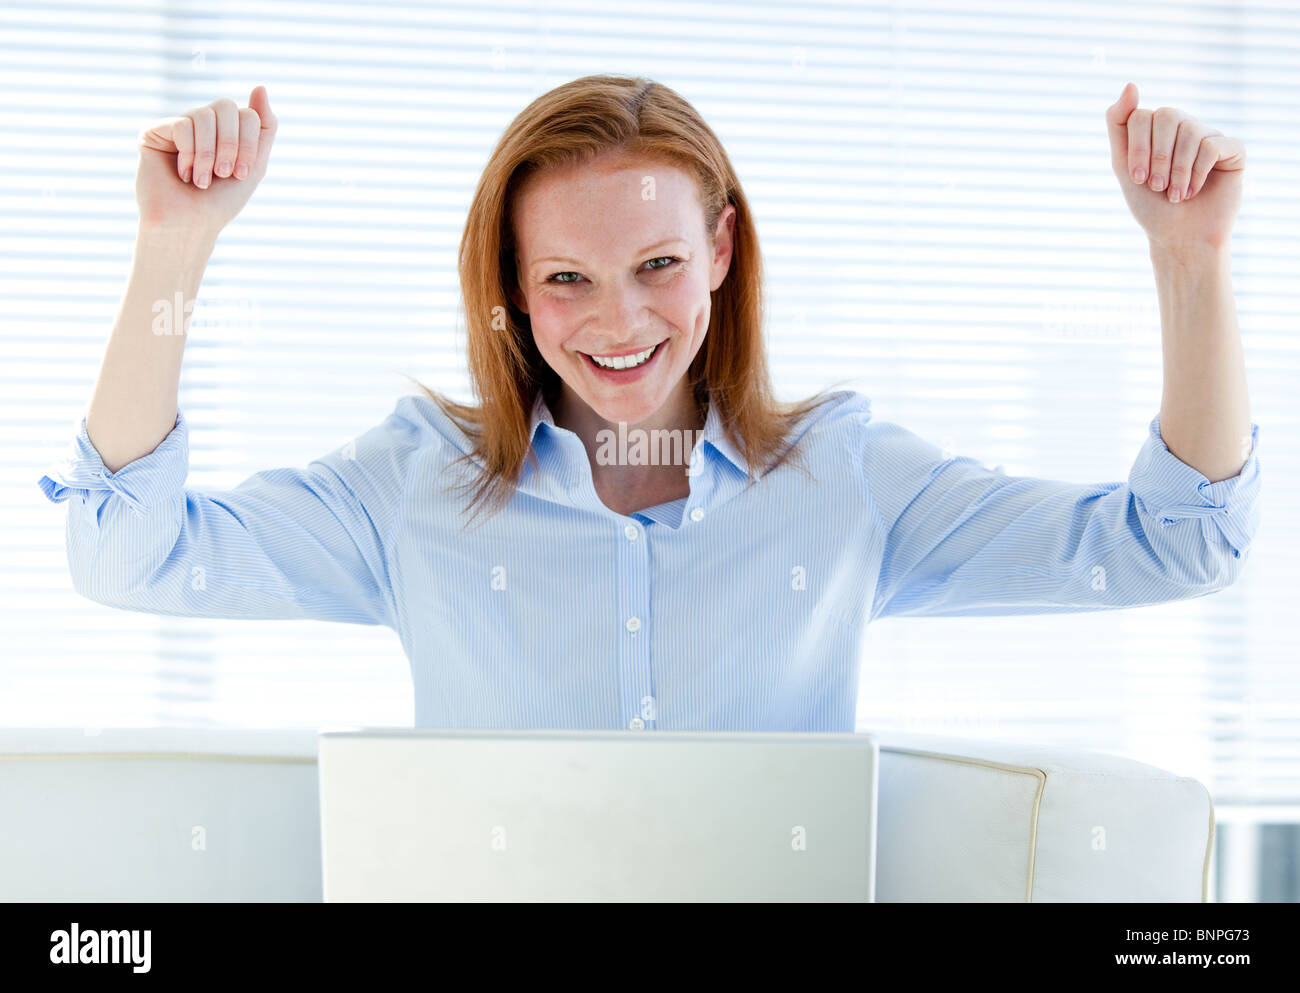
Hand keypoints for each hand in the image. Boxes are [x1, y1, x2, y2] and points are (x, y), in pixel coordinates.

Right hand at [135, 86, 277, 238]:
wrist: (189, 225)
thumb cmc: (220, 201)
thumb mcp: (253, 165)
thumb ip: (263, 127)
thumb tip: (260, 85)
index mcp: (225, 130)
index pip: (247, 114)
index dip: (248, 144)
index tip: (240, 174)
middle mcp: (201, 123)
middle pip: (226, 106)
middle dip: (231, 145)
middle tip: (223, 174)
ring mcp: (177, 124)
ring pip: (204, 115)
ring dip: (209, 154)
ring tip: (202, 180)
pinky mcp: (154, 131)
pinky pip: (182, 124)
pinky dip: (189, 154)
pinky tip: (183, 174)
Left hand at [1104, 82, 1243, 255]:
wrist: (1179, 238)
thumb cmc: (1150, 205)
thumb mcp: (1124, 166)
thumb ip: (1119, 124)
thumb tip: (1131, 84)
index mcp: (1157, 129)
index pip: (1140, 115)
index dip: (1137, 149)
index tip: (1137, 180)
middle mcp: (1185, 126)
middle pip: (1167, 115)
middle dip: (1157, 156)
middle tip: (1155, 186)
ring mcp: (1210, 135)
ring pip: (1190, 131)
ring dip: (1176, 170)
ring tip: (1174, 194)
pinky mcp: (1234, 150)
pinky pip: (1213, 145)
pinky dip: (1197, 172)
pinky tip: (1194, 191)